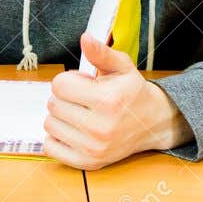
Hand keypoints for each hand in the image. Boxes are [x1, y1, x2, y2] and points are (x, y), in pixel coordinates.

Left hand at [41, 34, 189, 169]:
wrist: (153, 123)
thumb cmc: (134, 93)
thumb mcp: (123, 67)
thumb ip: (101, 53)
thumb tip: (85, 38)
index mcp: (107, 100)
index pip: (59, 85)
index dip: (69, 80)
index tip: (84, 84)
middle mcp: (99, 127)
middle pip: (52, 104)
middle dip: (65, 98)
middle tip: (84, 100)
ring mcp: (93, 148)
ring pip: (49, 125)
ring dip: (61, 117)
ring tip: (81, 114)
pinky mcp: (87, 163)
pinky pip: (51, 147)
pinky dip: (58, 138)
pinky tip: (75, 130)